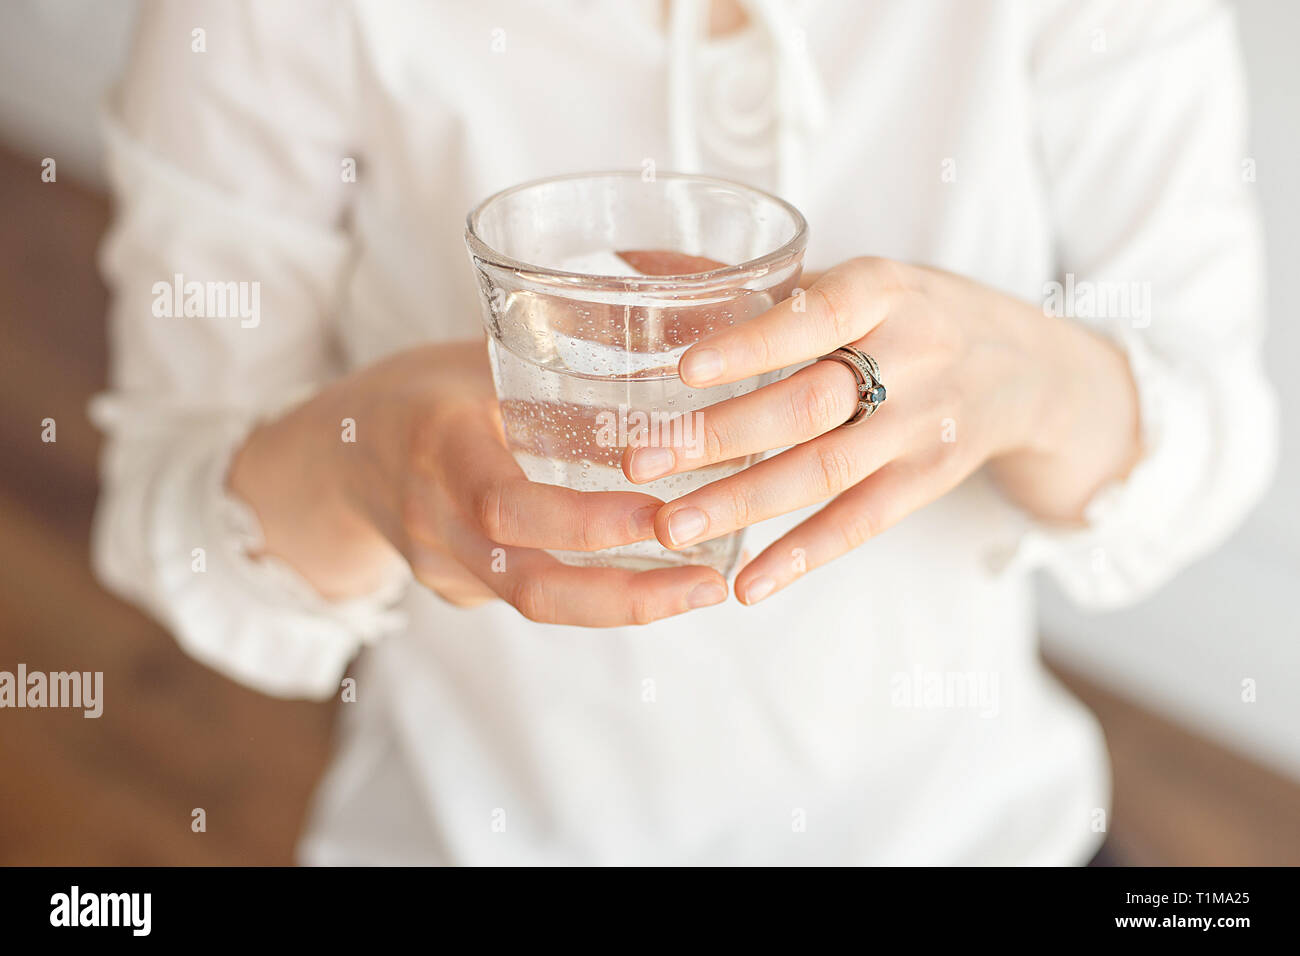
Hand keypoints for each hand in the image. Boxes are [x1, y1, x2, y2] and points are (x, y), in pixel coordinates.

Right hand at [228, 341, 727, 624]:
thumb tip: (679, 362)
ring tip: (704, 590)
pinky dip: (599, 596)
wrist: (335, 455)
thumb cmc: (427, 390)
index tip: (664, 516)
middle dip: (626, 594)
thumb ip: (560, 375)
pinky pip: (534, 598)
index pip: (506, 504)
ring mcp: (443, 566)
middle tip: (708, 584)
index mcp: (437, 447)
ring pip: (539, 604)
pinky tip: (661, 582)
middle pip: (531, 584)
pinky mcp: (460, 589)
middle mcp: (434, 520)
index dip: (587, 521)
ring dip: (626, 606)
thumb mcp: (480, 362)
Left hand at [621, 258, 1141, 604]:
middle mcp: (912, 355)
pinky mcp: (930, 480)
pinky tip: (747, 584)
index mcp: (885, 289)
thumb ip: (754, 283)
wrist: (1032, 366)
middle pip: (809, 403)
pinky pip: (862, 523)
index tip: (683, 371)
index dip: (753, 345)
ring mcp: (925, 425)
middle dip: (720, 436)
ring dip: (744, 504)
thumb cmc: (913, 313)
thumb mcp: (854, 281)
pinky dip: (803, 556)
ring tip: (671, 528)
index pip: (816, 315)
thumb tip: (633, 263)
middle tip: (641, 463)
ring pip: (827, 471)